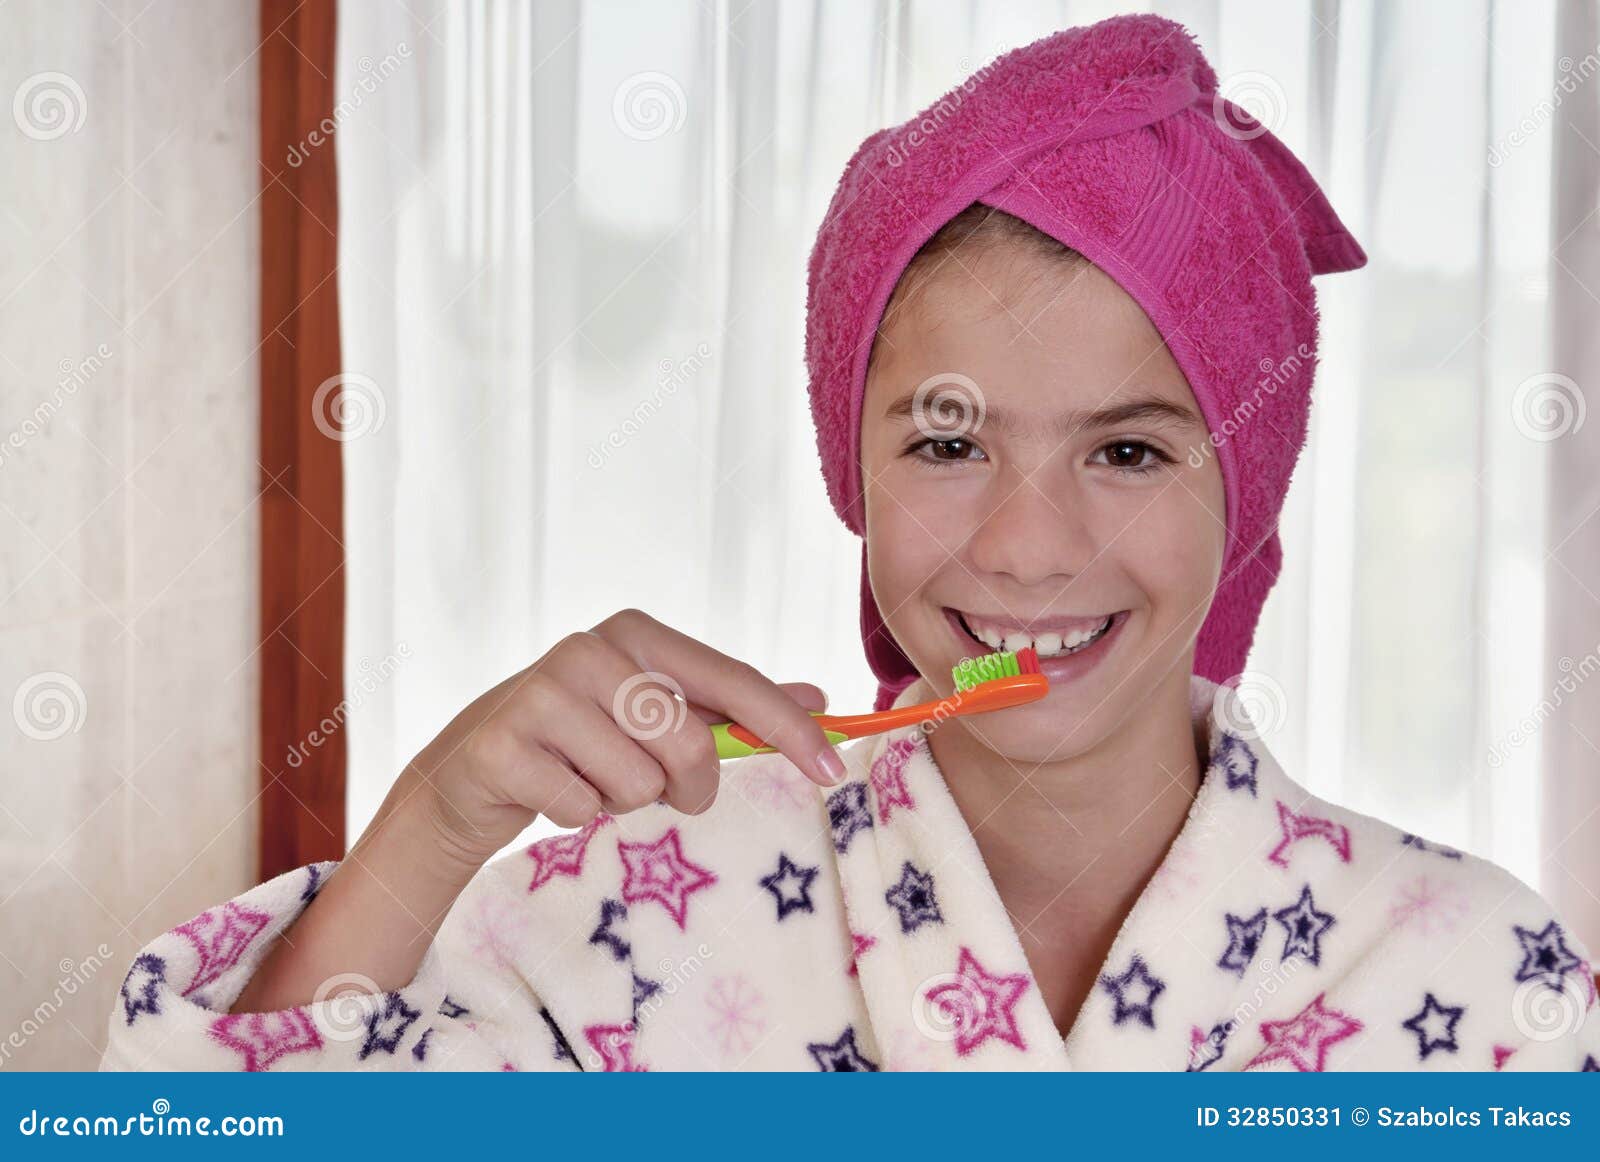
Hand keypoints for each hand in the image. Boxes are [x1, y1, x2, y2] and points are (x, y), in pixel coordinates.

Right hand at [398, 608, 840, 875]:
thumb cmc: (582, 737)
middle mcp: (590, 650)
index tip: (830, 769)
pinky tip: (550, 791)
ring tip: (590, 779)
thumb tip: (820, 697)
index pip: (733, 681)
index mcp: (637, 634)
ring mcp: (542, 693)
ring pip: (638, 784)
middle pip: (690, 744)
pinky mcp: (504, 744)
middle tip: (658, 788)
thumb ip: (734, 706)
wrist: (473, 768)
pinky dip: (578, 816)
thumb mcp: (659, 713)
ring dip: (623, 801)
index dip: (787, 728)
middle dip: (688, 787)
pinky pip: (583, 810)